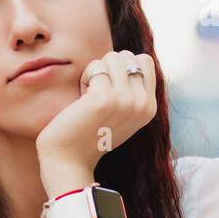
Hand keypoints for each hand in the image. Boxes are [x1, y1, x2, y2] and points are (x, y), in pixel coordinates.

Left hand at [35, 49, 157, 194]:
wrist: (69, 161)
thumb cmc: (87, 135)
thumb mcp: (120, 114)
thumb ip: (131, 91)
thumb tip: (131, 57)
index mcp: (150, 107)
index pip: (144, 61)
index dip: (121, 66)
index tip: (109, 88)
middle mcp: (143, 104)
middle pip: (128, 56)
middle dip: (108, 67)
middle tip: (96, 92)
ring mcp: (126, 101)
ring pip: (113, 57)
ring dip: (95, 71)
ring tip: (89, 96)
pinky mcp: (105, 99)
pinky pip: (95, 67)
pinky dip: (84, 78)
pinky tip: (81, 100)